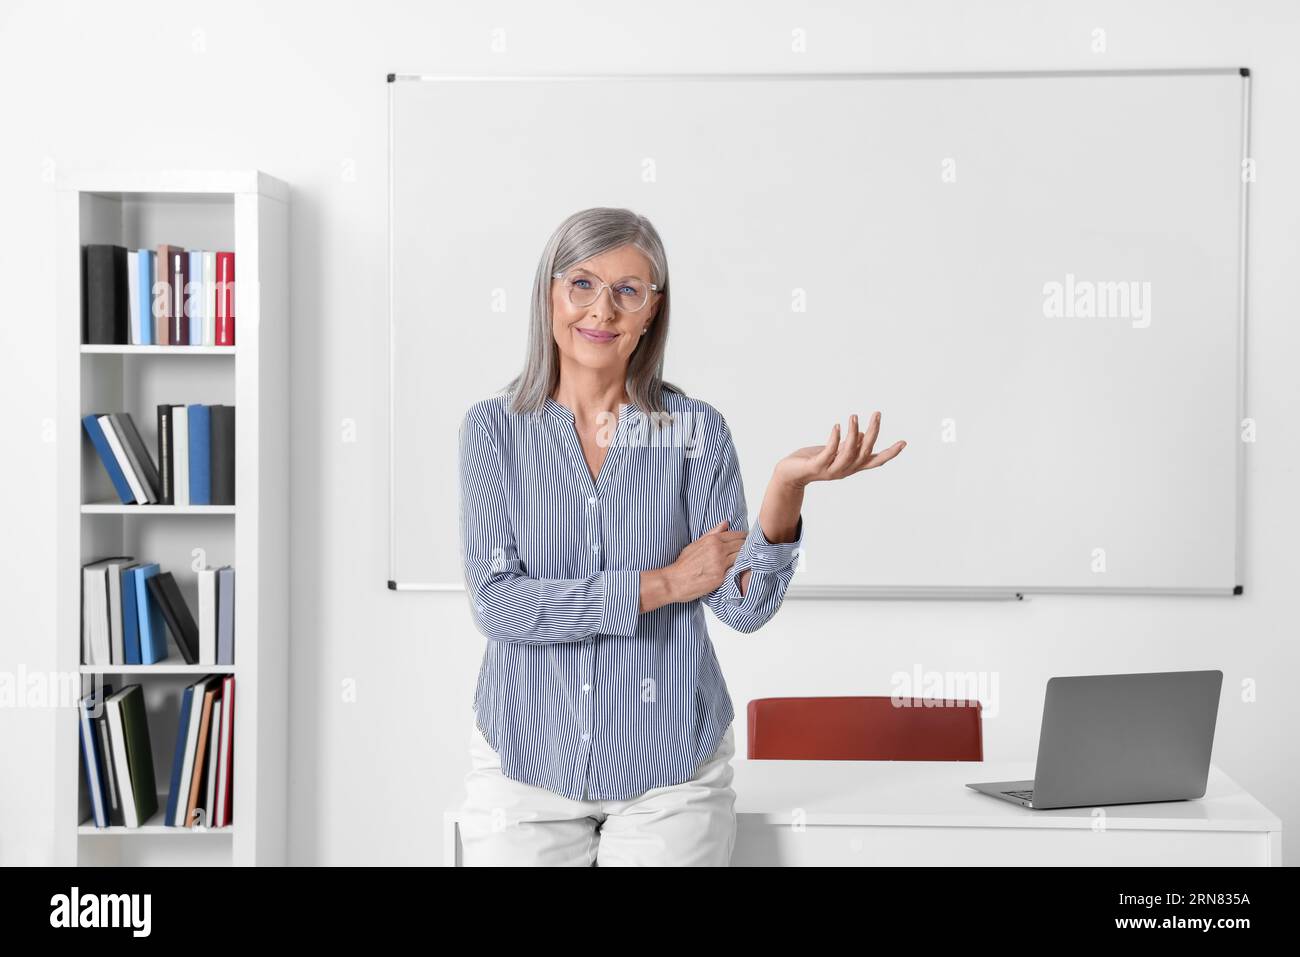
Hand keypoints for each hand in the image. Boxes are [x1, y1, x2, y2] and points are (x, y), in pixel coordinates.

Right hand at [666, 520, 747, 602]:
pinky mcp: (721, 577)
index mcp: (712, 540)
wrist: (674, 581)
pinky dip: (742, 569)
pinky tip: (744, 570)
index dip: (745, 538)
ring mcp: (720, 564)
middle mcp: (718, 550)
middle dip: (748, 548)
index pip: (737, 535)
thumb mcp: (696, 544)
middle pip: (742, 545)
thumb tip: (725, 523)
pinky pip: (738, 570)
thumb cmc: (683, 564)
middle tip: (752, 552)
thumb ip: (712, 533)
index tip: (748, 542)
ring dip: (747, 558)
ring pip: (742, 557)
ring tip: (749, 560)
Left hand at [773, 411, 905, 488]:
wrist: (789, 474)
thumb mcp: (835, 452)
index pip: (875, 461)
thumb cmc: (813, 460)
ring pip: (848, 453)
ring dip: (853, 433)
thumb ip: (850, 446)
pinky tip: (837, 426)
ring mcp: (831, 470)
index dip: (890, 453)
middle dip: (873, 433)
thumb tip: (864, 435)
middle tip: (877, 414)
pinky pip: (828, 453)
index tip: (903, 442)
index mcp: (851, 467)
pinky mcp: (816, 466)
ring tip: (854, 416)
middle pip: (864, 452)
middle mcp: (844, 470)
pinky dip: (835, 440)